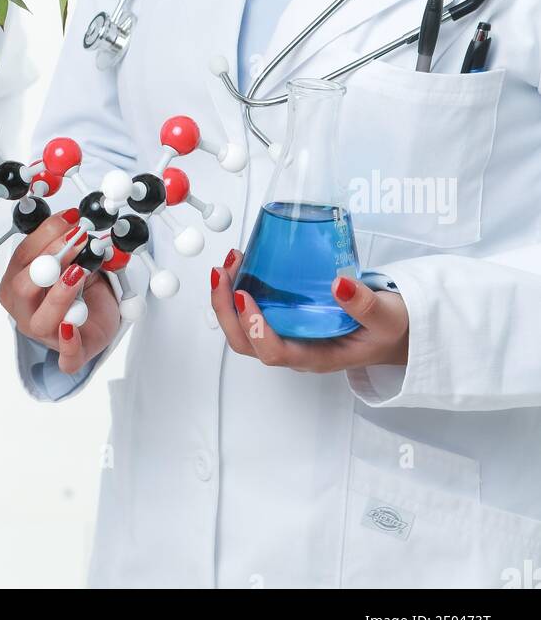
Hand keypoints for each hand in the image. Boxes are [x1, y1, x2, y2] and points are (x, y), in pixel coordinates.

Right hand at [0, 213, 119, 373]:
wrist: (97, 319)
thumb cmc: (78, 287)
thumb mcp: (70, 260)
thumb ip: (68, 245)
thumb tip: (76, 224)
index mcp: (16, 284)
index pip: (23, 257)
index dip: (44, 235)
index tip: (69, 219)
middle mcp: (23, 311)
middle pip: (23, 288)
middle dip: (50, 260)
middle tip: (76, 240)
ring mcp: (43, 335)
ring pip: (41, 321)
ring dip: (59, 295)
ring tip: (79, 272)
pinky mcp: (70, 355)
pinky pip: (66, 356)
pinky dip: (69, 342)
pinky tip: (72, 326)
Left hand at [211, 248, 408, 371]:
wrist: (396, 331)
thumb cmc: (390, 330)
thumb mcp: (386, 318)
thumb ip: (365, 304)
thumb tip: (339, 284)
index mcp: (318, 356)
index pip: (275, 353)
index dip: (254, 328)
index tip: (244, 296)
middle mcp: (297, 349)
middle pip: (246, 343)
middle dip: (226, 310)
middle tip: (223, 273)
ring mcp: (289, 334)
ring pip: (244, 328)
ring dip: (227, 298)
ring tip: (229, 263)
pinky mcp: (288, 317)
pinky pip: (254, 310)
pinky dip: (240, 288)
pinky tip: (244, 264)